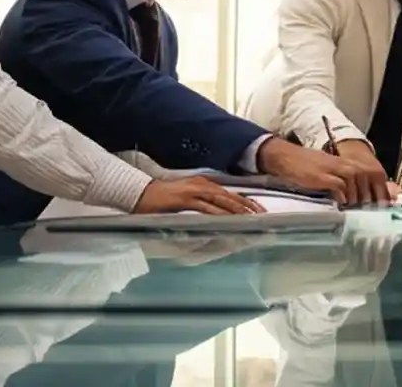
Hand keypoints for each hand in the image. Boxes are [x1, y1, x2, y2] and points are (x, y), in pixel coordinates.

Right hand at [133, 177, 262, 214]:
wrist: (141, 193)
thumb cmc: (163, 199)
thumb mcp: (187, 198)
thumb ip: (202, 203)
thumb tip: (216, 213)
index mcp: (203, 184)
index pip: (228, 193)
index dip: (244, 201)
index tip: (257, 209)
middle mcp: (201, 185)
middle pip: (229, 195)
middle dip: (246, 205)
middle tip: (261, 213)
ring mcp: (194, 191)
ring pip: (220, 200)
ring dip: (236, 209)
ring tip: (249, 217)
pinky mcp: (185, 199)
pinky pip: (205, 207)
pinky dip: (217, 213)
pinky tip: (227, 218)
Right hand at [259, 138, 388, 205]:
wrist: (286, 157)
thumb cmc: (308, 167)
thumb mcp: (332, 170)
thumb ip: (347, 181)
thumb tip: (363, 197)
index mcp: (348, 162)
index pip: (374, 173)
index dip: (382, 189)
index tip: (385, 205)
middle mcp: (343, 163)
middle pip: (368, 175)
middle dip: (373, 195)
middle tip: (374, 212)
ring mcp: (332, 168)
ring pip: (356, 178)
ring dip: (359, 196)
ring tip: (358, 210)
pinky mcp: (321, 175)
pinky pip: (338, 184)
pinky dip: (343, 195)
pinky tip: (343, 204)